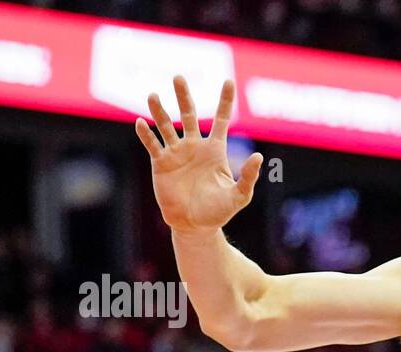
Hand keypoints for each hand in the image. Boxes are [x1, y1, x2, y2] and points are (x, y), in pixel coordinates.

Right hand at [134, 76, 263, 232]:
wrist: (195, 225)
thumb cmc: (218, 211)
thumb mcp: (239, 196)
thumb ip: (248, 176)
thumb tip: (259, 156)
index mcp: (215, 150)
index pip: (221, 120)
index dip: (225, 101)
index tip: (229, 81)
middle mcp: (194, 146)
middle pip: (189, 115)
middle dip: (184, 96)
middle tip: (179, 77)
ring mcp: (176, 153)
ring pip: (167, 126)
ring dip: (160, 111)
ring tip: (153, 96)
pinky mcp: (161, 163)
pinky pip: (153, 145)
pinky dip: (147, 134)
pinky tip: (141, 123)